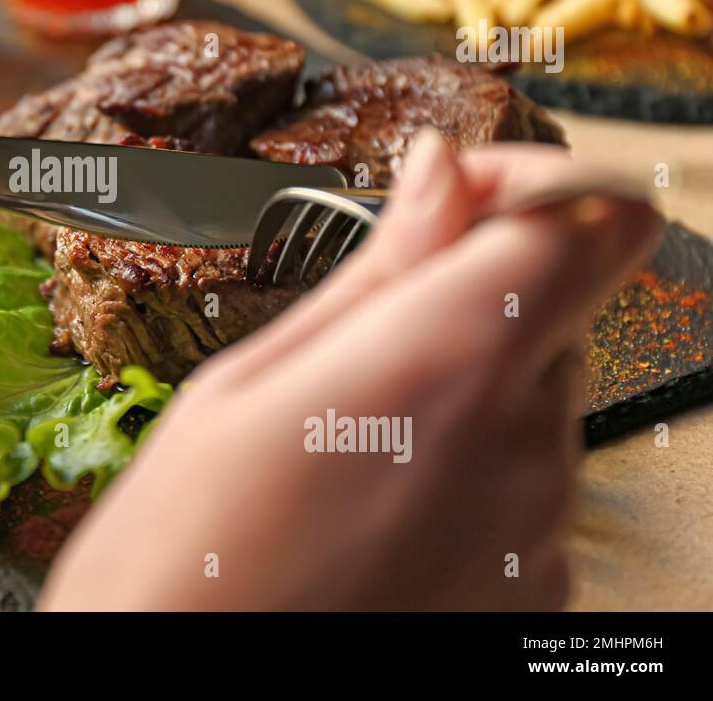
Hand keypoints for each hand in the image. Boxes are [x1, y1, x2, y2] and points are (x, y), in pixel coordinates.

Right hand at [40, 132, 661, 609]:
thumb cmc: (174, 558)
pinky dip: (467, 473)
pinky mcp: (537, 598)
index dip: (537, 184)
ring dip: (463, 391)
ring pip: (536, 399)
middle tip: (358, 342)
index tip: (461, 196)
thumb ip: (379, 270)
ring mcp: (540, 535)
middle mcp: (524, 448)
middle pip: (556, 308)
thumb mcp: (248, 382)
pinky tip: (370, 508)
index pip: (595, 219)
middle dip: (472, 298)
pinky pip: (526, 487)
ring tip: (344, 445)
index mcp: (446, 364)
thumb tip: (442, 171)